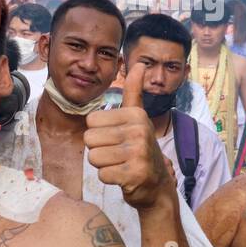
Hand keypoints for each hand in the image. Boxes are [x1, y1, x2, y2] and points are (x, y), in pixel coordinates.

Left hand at [83, 62, 171, 208]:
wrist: (156, 183)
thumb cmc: (139, 147)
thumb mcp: (137, 117)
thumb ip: (134, 92)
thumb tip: (139, 63)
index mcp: (135, 115)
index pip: (90, 121)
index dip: (98, 133)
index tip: (116, 138)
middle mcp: (139, 131)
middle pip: (89, 139)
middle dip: (99, 149)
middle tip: (117, 154)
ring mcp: (139, 153)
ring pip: (93, 157)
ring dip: (103, 164)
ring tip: (120, 163)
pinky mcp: (135, 174)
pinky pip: (102, 174)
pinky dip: (109, 178)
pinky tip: (123, 176)